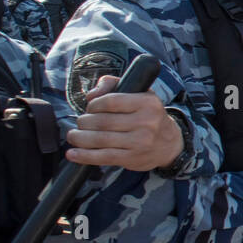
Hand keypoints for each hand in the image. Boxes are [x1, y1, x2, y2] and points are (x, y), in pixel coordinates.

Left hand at [65, 74, 183, 169]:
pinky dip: (85, 156)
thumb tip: (91, 95)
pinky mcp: (132, 158)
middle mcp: (146, 122)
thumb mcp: (139, 93)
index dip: (94, 105)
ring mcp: (140, 142)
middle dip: (84, 122)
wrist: (170, 144)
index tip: (90, 108)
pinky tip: (73, 154)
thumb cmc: (148, 115)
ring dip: (80, 138)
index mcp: (147, 103)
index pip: (111, 101)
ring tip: (73, 136)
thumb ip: (112, 84)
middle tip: (81, 123)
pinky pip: (104, 157)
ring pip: (100, 140)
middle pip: (102, 122)